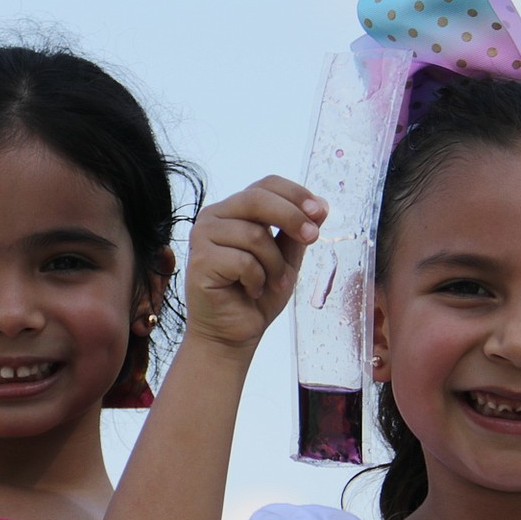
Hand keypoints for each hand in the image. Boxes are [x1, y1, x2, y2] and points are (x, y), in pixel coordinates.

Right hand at [185, 177, 324, 350]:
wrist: (232, 334)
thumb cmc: (256, 297)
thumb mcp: (286, 259)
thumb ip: (296, 233)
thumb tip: (321, 206)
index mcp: (234, 210)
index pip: (266, 184)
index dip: (296, 194)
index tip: (320, 212)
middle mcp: (213, 217)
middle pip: (257, 199)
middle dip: (292, 217)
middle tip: (313, 237)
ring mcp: (202, 237)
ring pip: (254, 235)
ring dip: (275, 264)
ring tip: (275, 283)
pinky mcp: (199, 261)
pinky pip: (242, 261)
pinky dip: (257, 279)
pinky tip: (251, 291)